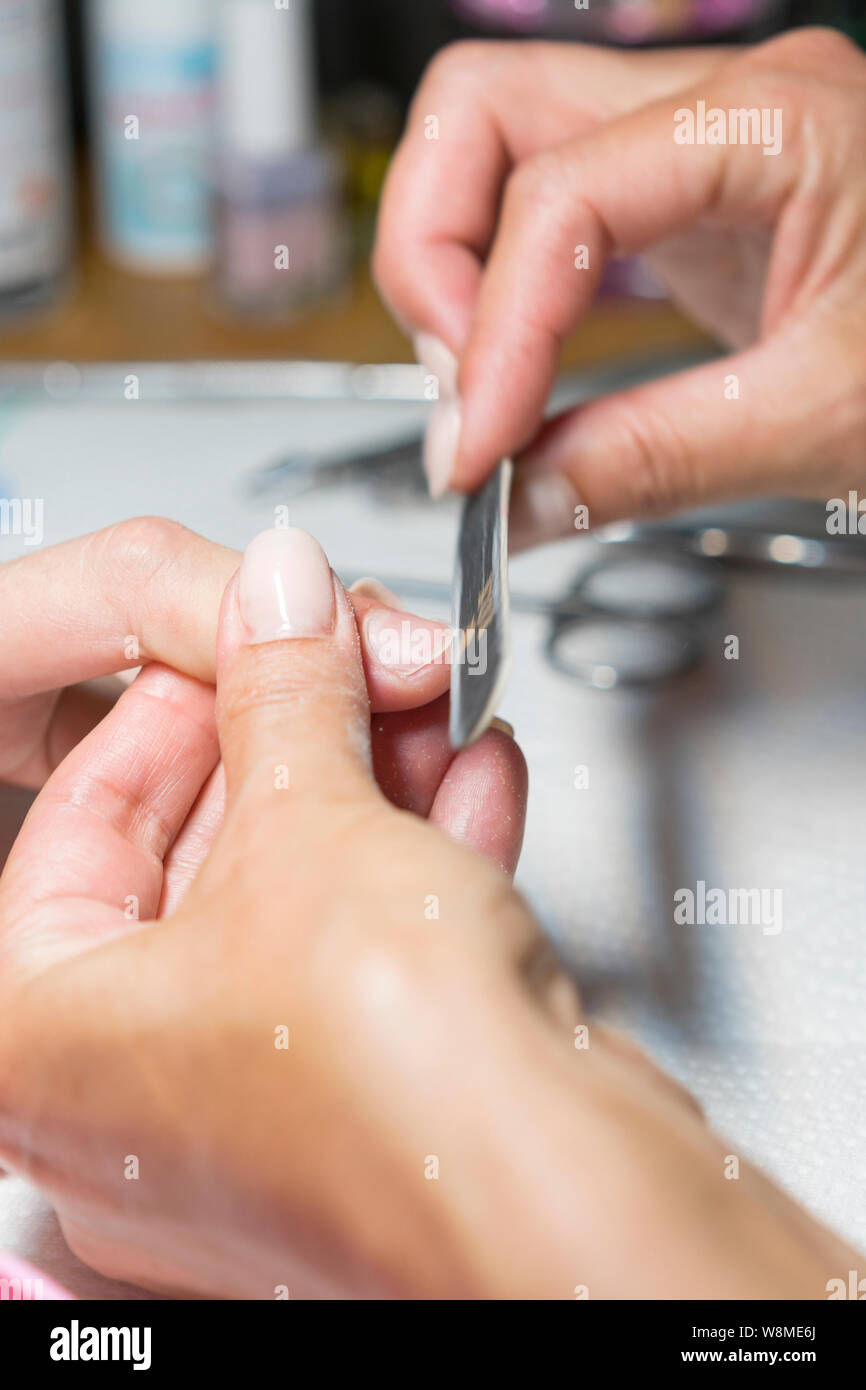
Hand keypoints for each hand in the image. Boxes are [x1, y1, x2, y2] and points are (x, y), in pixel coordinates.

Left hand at [0, 528, 855, 1297]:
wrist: (567, 1203)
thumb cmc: (393, 1094)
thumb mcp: (311, 825)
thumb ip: (282, 688)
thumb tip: (275, 593)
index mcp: (44, 1047)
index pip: (83, 819)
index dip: (176, 704)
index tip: (240, 638)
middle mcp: (135, 1099)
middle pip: (206, 855)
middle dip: (297, 736)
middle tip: (340, 653)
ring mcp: (254, 1111)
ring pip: (302, 897)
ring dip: (374, 782)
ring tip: (418, 697)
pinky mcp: (364, 1107)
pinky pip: (370, 952)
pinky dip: (418, 855)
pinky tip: (466, 771)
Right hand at [374, 29, 865, 545]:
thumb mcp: (821, 424)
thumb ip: (649, 462)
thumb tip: (517, 503)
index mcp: (770, 125)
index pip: (559, 198)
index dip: (492, 337)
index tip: (475, 452)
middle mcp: (719, 108)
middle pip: (486, 112)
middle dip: (436, 258)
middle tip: (462, 389)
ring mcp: (697, 148)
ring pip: (499, 150)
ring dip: (458, 273)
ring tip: (489, 392)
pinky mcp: (687, 207)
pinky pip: (548, 217)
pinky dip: (509, 299)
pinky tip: (527, 379)